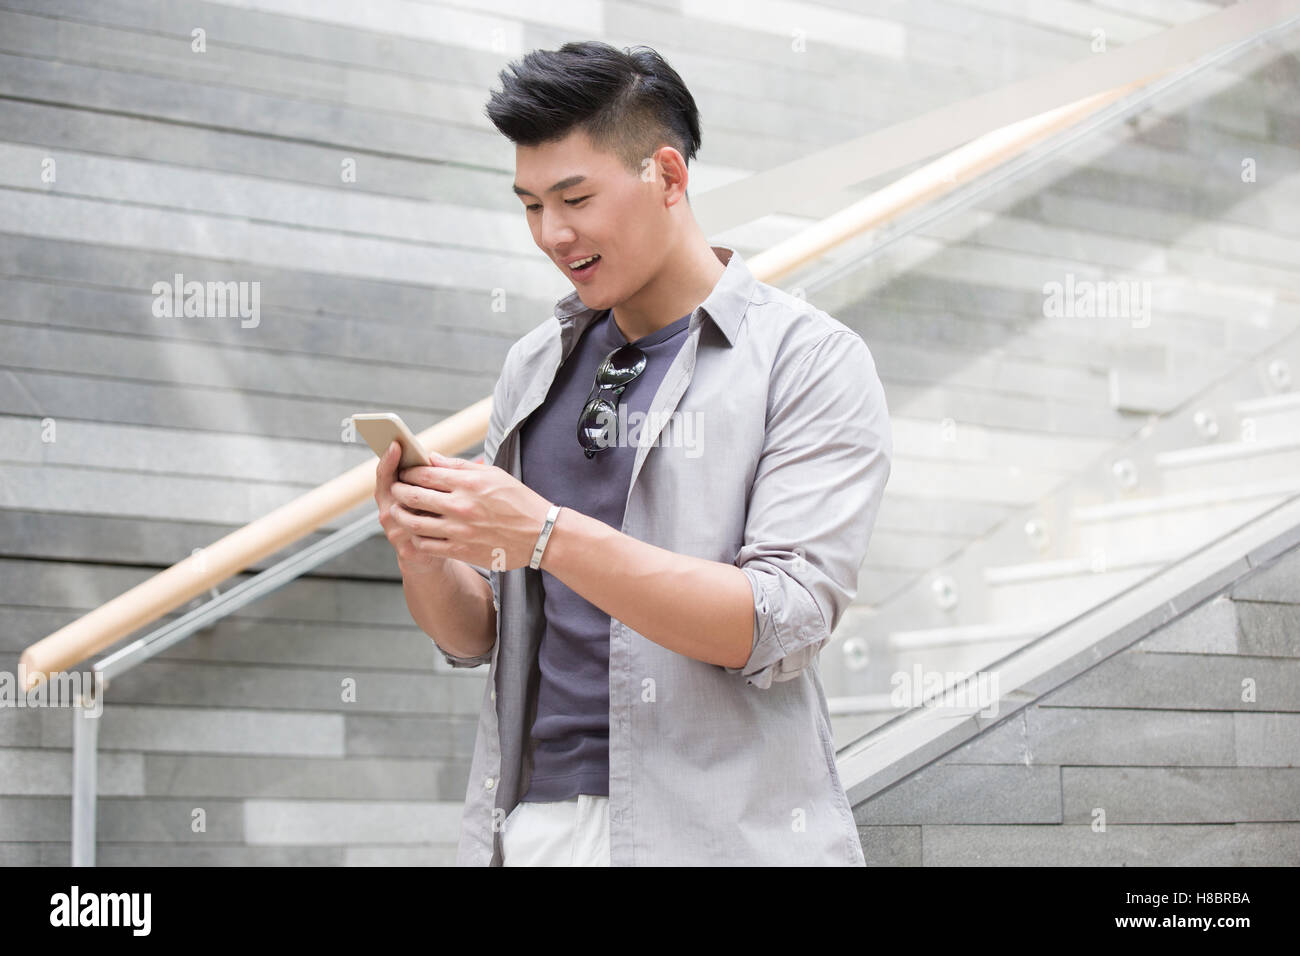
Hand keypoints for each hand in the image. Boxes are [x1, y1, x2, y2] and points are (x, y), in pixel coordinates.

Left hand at [383, 445, 553, 571]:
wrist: (540, 534)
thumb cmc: (518, 501)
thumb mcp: (493, 474)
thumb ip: (459, 467)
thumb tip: (431, 458)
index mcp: (469, 483)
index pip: (425, 474)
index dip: (408, 471)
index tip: (404, 471)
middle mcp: (462, 506)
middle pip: (414, 496)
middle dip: (399, 490)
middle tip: (395, 489)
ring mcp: (460, 530)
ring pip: (415, 523)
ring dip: (401, 515)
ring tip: (399, 510)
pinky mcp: (461, 550)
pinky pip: (427, 545)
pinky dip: (416, 536)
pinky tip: (417, 531)